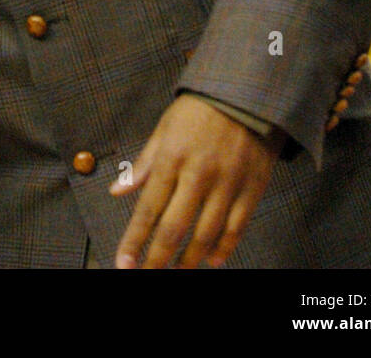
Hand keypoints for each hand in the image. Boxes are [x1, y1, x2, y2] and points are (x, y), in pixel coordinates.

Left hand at [111, 94, 282, 267]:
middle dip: (158, 258)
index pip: (148, 208)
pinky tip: (212, 260)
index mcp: (172, 157)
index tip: (123, 262)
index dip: (134, 239)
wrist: (246, 95)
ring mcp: (228, 183)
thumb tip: (117, 190)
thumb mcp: (164, 128)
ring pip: (206, 234)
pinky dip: (224, 248)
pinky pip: (237, 227)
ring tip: (177, 272)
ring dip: (190, 259)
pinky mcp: (252, 189)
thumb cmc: (198, 111)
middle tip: (147, 275)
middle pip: (175, 228)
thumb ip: (143, 164)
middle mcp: (198, 174)